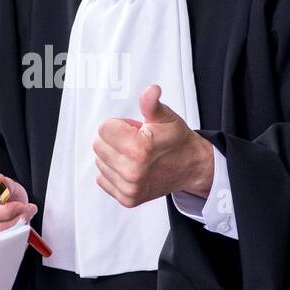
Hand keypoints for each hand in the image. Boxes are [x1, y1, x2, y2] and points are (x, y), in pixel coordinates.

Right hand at [0, 174, 36, 240]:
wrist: (6, 209)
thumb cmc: (2, 198)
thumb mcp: (6, 185)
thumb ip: (3, 182)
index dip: (5, 212)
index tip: (20, 206)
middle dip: (14, 221)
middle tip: (27, 213)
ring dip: (16, 231)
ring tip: (24, 219)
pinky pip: (2, 249)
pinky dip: (14, 240)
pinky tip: (18, 230)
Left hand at [93, 84, 214, 207]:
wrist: (190, 167)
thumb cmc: (176, 142)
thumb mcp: (165, 117)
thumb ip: (151, 103)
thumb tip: (151, 90)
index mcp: (139, 149)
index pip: (104, 128)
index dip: (119, 125)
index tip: (134, 129)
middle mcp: (132, 171)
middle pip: (98, 145)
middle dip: (114, 139)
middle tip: (135, 141)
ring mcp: (129, 187)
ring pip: (100, 161)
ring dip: (113, 155)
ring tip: (135, 155)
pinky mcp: (127, 198)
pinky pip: (102, 178)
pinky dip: (113, 172)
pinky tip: (130, 168)